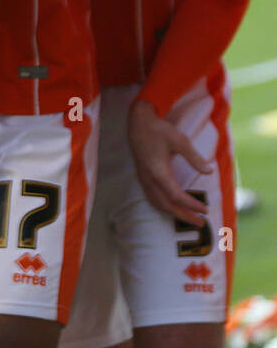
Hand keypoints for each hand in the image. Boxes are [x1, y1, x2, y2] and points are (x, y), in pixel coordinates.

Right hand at [127, 98, 212, 225]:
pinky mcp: (142, 178)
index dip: (192, 205)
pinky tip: (173, 207)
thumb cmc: (160, 131)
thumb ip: (194, 157)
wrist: (138, 124)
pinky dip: (164, 207)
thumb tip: (209, 171)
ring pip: (158, 203)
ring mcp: (144, 179)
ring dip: (174, 213)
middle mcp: (149, 179)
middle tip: (201, 222)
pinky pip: (152, 198)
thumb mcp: (180, 141)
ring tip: (190, 218)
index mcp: (158, 172)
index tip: (205, 209)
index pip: (176, 196)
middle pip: (166, 205)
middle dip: (184, 215)